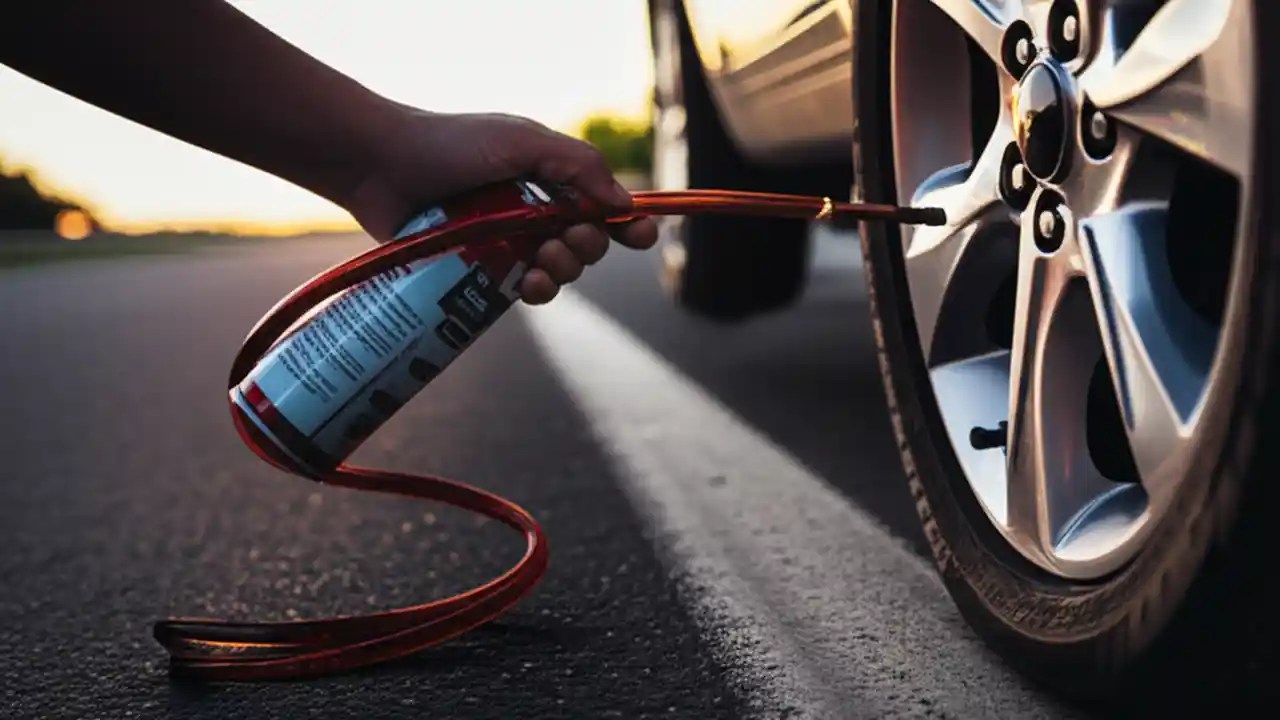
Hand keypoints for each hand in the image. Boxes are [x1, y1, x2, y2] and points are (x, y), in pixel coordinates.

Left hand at [344, 106, 658, 304]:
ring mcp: (508, 243)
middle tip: (564, 239)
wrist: (381, 166)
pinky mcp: (481, 271)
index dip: (630, 224)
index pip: (604, 204)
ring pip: (560, 271)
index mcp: (550, 177)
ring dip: (564, 271)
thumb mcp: (521, 141)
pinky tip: (528, 285)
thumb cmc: (449, 144)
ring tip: (540, 262)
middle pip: (589, 243)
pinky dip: (537, 291)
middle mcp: (534, 211)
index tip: (643, 236)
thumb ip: (578, 166)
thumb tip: (624, 204)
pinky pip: (522, 291)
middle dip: (588, 246)